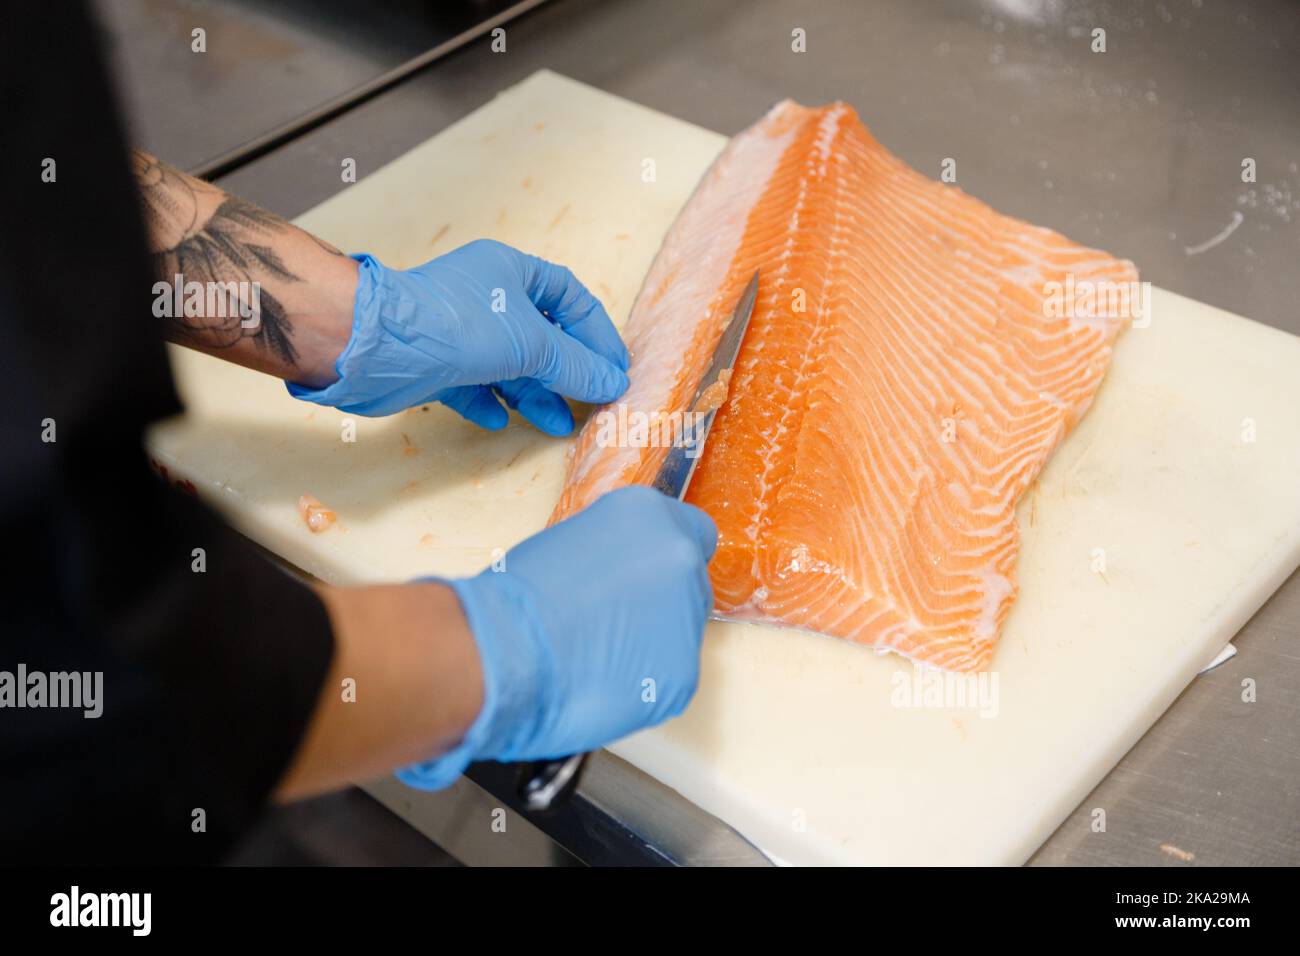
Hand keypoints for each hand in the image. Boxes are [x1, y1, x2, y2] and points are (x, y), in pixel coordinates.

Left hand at [287, 239, 629, 433]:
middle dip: (567, 371)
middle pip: (541, 334)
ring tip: (558, 424)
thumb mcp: (531, 344)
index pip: (571, 297)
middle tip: (592, 401)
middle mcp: (486, 296)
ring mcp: (460, 330)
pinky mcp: (436, 363)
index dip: (597, 333)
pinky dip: (490, 402)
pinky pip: (472, 384)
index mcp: (511, 270)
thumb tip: (613, 383)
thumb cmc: (460, 326)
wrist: (378, 345)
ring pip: (509, 364)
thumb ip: (575, 366)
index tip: (616, 368)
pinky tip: (501, 421)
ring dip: (534, 394)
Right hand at [397, 486, 717, 787]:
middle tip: (611, 622)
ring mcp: (687, 620)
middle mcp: (681, 560)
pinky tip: (601, 681)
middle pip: (689, 586)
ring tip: (596, 657)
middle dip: (658, 605)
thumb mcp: (572, 543)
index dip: (665, 561)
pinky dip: (640, 684)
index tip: (644, 578)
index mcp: (652, 516)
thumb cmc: (518, 596)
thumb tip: (622, 579)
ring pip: (679, 636)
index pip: (695, 533)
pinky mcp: (682, 675)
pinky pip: (668, 679)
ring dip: (649, 646)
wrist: (505, 651)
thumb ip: (615, 555)